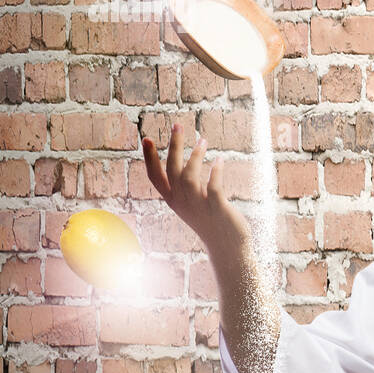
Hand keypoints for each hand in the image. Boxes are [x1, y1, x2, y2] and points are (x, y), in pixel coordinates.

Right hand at [141, 123, 250, 261]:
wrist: (227, 247)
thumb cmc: (211, 222)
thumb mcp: (193, 203)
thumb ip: (187, 186)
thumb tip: (187, 162)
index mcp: (174, 201)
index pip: (155, 177)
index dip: (149, 158)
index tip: (146, 138)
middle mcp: (182, 203)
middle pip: (172, 171)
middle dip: (173, 147)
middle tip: (177, 125)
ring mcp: (199, 207)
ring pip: (189, 178)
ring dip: (195, 156)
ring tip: (203, 140)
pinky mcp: (217, 209)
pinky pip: (213, 188)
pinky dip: (215, 172)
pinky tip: (219, 160)